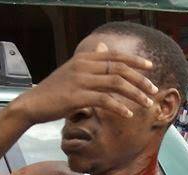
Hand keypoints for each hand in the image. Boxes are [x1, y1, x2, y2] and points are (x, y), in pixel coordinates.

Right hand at [12, 43, 156, 123]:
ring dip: (135, 94)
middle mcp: (84, 66)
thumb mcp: (73, 71)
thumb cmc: (55, 91)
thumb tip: (104, 48)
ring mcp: (81, 80)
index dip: (135, 61)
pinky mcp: (77, 97)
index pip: (115, 56)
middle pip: (120, 69)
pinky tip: (129, 114)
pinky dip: (120, 107)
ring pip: (116, 84)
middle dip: (140, 79)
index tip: (150, 67)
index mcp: (85, 58)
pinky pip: (105, 101)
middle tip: (154, 89)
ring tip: (147, 103)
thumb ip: (91, 62)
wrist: (33, 103)